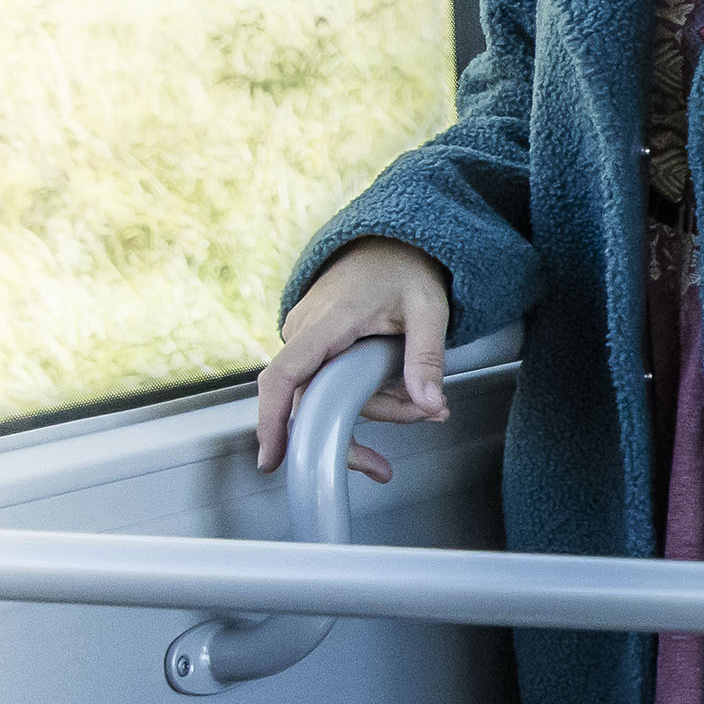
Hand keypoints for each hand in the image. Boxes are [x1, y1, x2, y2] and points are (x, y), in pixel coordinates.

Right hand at [259, 243, 453, 484]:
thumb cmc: (407, 271)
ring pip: (330, 396)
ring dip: (378, 409)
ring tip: (428, 405)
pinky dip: (368, 396)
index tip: (272, 458)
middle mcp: (305, 332)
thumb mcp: (429, 310)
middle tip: (403, 445)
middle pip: (313, 401)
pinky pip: (332, 383)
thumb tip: (431, 405)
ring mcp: (306, 339)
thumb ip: (426, 358)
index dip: (272, 421)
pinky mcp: (315, 346)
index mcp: (326, 322)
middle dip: (359, 429)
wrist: (391, 244)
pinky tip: (404, 395)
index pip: (285, 377)